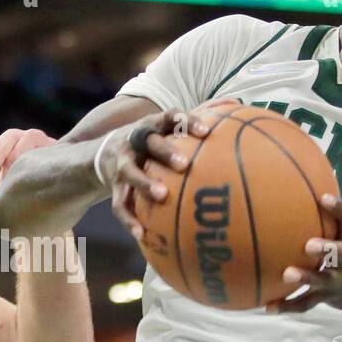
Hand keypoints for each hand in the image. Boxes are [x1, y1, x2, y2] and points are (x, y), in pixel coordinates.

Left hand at [0, 128, 57, 199]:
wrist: (43, 202)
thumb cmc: (12, 189)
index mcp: (13, 140)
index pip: (2, 145)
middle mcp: (33, 138)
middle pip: (23, 142)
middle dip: (11, 161)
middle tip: (2, 184)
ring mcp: (52, 146)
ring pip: (40, 149)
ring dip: (29, 165)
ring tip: (22, 187)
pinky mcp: (67, 157)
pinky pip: (58, 159)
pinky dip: (51, 170)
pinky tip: (43, 188)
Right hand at [102, 99, 237, 239]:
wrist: (105, 152)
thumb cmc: (152, 142)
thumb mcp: (167, 127)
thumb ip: (196, 120)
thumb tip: (236, 106)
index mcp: (153, 125)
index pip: (170, 117)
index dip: (187, 121)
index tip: (206, 131)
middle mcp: (135, 141)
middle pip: (149, 142)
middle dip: (166, 152)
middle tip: (184, 165)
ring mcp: (123, 164)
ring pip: (131, 172)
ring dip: (145, 183)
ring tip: (162, 196)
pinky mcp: (114, 186)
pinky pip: (119, 204)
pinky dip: (129, 220)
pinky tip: (142, 235)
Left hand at [266, 194, 341, 321]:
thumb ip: (331, 218)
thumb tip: (296, 186)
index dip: (338, 209)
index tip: (323, 198)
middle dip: (327, 249)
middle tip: (308, 245)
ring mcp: (340, 280)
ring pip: (323, 280)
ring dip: (305, 277)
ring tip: (286, 274)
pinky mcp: (329, 297)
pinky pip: (307, 303)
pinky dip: (288, 305)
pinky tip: (268, 307)